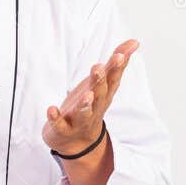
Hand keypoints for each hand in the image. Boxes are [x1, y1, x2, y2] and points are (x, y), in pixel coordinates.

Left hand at [43, 39, 138, 155]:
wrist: (77, 142)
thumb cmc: (91, 105)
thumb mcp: (103, 84)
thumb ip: (116, 63)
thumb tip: (135, 42)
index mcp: (104, 94)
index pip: (112, 79)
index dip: (116, 68)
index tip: (120, 55)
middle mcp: (95, 107)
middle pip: (99, 94)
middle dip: (99, 81)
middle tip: (97, 67)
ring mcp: (79, 120)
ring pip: (84, 112)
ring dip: (84, 104)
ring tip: (86, 95)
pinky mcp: (62, 129)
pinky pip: (59, 124)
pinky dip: (55, 118)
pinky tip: (51, 109)